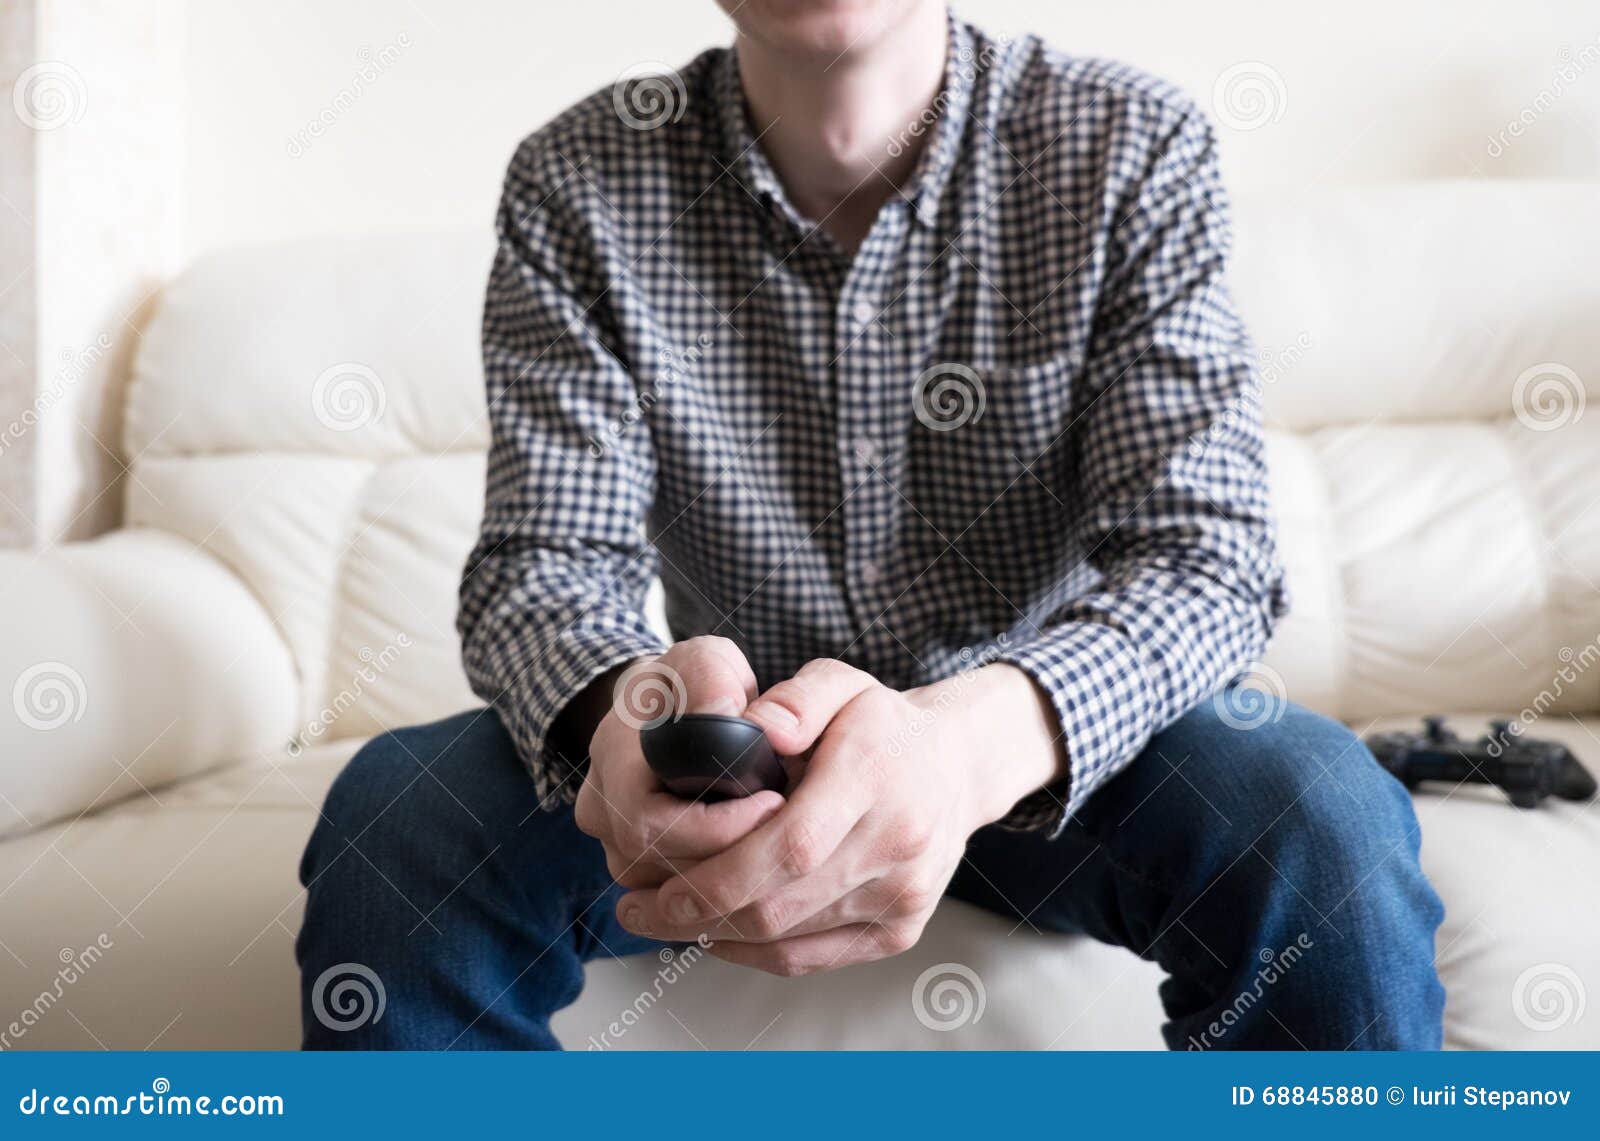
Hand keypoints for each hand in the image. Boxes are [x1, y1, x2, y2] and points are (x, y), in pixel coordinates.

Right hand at [574, 636, 783, 890]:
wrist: (662, 710)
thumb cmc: (688, 684)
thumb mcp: (703, 660)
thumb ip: (711, 677)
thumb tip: (725, 715)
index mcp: (611, 755)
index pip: (649, 822)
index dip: (717, 826)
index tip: (775, 802)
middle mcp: (600, 808)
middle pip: (658, 866)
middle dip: (730, 857)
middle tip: (788, 830)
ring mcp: (612, 844)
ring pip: (665, 892)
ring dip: (726, 877)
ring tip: (776, 844)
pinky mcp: (636, 867)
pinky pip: (674, 899)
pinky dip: (718, 886)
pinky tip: (758, 862)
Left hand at [614, 658, 1064, 973]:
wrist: (957, 767)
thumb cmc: (883, 725)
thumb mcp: (841, 682)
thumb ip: (796, 698)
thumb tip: (755, 727)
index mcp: (877, 779)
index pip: (789, 846)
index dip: (716, 877)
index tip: (656, 885)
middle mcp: (897, 846)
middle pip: (780, 904)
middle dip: (696, 914)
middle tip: (636, 909)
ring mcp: (903, 896)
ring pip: (790, 938)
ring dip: (716, 935)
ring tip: (662, 918)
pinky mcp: (900, 930)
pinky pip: (814, 958)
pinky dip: (755, 953)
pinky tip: (714, 934)